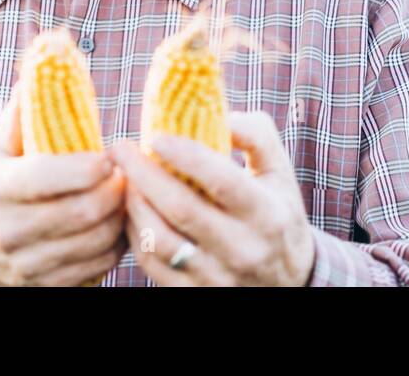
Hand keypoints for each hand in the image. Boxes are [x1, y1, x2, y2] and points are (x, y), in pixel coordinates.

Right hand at [0, 80, 127, 284]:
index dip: (89, 166)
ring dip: (121, 217)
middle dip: (115, 190)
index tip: (109, 155)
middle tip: (128, 173)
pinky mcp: (43, 287)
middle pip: (82, 212)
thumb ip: (22, 112)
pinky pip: (96, 267)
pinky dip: (116, 245)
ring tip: (127, 195)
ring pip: (94, 242)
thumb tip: (46, 58)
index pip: (49, 177)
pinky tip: (118, 225)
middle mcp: (7, 231)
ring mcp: (25, 265)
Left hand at [110, 111, 314, 285]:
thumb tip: (221, 114)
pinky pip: (151, 264)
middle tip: (120, 148)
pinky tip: (131, 210)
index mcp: (266, 213)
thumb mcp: (280, 172)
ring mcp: (216, 275)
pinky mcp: (194, 293)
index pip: (221, 180)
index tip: (155, 135)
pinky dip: (134, 234)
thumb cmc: (277, 213)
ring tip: (123, 178)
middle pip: (181, 209)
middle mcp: (242, 248)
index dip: (186, 155)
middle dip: (143, 174)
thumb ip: (257, 135)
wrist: (289, 281)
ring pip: (159, 239)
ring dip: (133, 204)